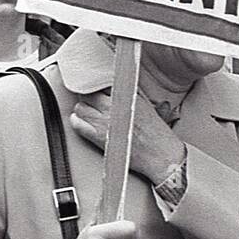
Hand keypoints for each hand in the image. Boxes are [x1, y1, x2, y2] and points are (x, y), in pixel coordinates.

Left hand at [71, 90, 187, 186]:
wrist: (161, 155)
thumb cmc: (157, 134)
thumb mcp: (147, 106)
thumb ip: (130, 96)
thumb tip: (118, 90)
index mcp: (127, 96)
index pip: (102, 83)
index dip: (97, 87)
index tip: (96, 90)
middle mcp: (114, 106)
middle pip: (88, 94)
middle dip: (88, 97)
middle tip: (91, 102)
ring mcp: (105, 121)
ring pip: (80, 107)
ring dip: (82, 109)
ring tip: (88, 113)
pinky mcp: (99, 137)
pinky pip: (78, 124)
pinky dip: (77, 121)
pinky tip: (80, 122)